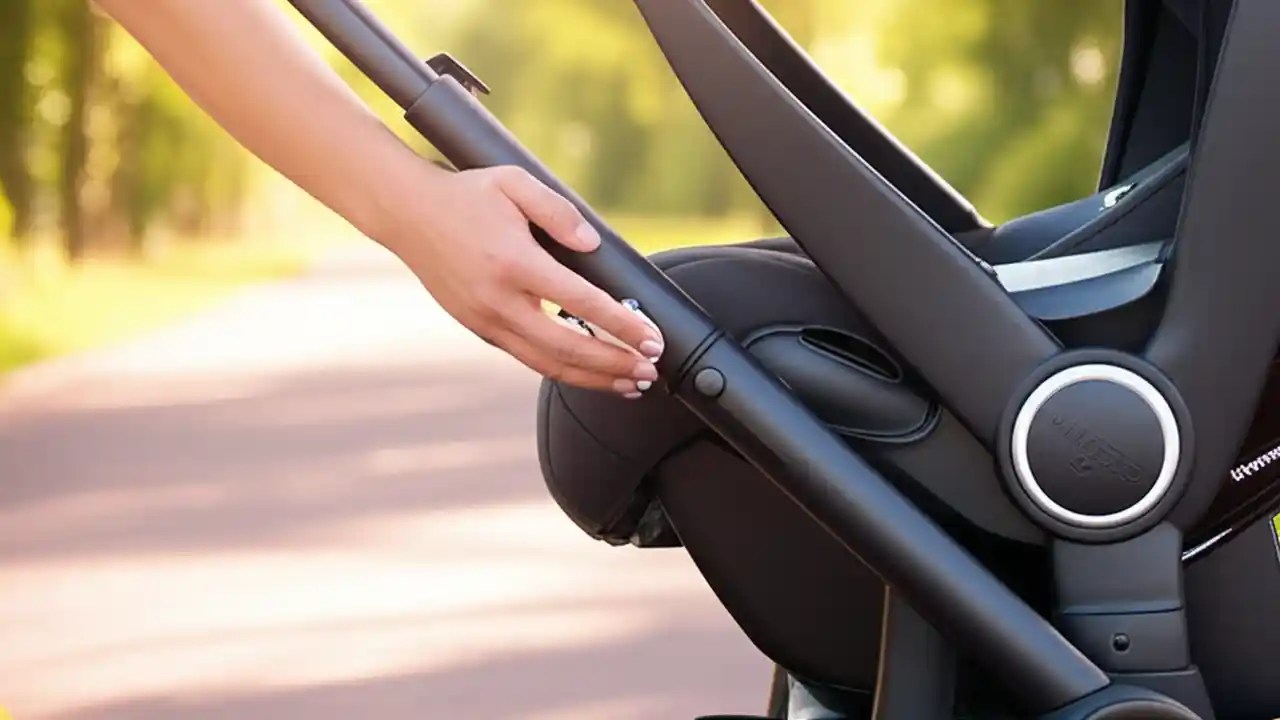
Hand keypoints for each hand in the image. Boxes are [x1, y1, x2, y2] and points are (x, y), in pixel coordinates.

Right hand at [383, 164, 663, 397]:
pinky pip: (527, 358)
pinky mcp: (479, 328)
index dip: (622, 325)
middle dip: (614, 364)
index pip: (582, 304)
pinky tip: (588, 373)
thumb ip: (560, 212)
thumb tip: (593, 245)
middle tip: (649, 371)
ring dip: (592, 378)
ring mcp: (486, 320)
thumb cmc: (465, 195)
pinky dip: (562, 370)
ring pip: (547, 364)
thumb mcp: (514, 183)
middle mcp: (500, 300)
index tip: (651, 338)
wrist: (407, 213)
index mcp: (515, 263)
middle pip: (568, 348)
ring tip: (628, 383)